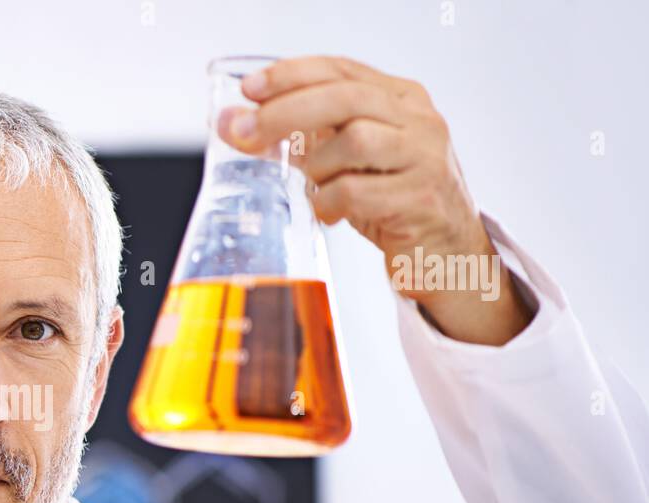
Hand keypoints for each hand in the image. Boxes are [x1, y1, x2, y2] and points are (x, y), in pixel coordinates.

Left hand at [218, 55, 533, 345]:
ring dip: (318, 165)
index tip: (249, 88)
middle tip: (246, 131)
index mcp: (401, 99)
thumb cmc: (390, 204)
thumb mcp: (345, 163)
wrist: (445, 255)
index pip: (342, 70)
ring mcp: (425, 158)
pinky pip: (357, 191)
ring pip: (355, 139)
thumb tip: (234, 126)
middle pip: (345, 97)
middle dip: (286, 111)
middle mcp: (418, 120)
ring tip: (317, 185)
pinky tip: (330, 213)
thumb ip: (299, 141)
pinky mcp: (421, 199)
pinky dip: (329, 202)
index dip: (292, 74)